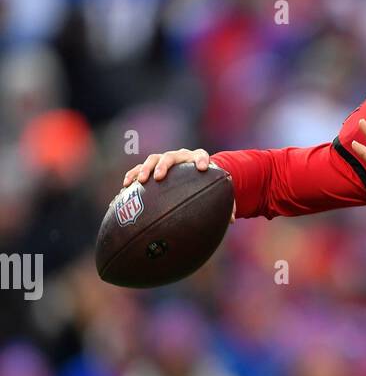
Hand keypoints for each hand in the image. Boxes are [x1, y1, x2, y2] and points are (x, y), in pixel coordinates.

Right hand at [121, 149, 236, 221]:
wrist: (193, 172)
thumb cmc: (207, 185)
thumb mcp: (216, 192)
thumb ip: (226, 204)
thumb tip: (232, 220)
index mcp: (198, 159)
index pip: (201, 155)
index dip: (201, 159)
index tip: (202, 168)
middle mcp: (180, 157)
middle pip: (170, 157)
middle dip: (164, 166)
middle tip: (160, 177)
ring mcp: (164, 161)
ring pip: (152, 160)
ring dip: (145, 170)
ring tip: (140, 181)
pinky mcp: (152, 168)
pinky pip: (139, 170)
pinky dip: (132, 176)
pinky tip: (125, 187)